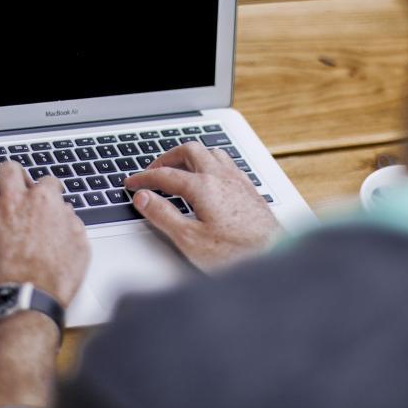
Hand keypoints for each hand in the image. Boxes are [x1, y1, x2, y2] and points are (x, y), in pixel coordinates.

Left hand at [0, 162, 89, 306]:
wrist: (27, 300)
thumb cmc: (55, 278)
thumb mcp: (80, 246)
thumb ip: (72, 222)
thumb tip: (66, 213)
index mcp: (44, 201)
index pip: (47, 180)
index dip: (52, 189)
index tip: (51, 196)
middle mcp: (15, 201)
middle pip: (10, 169)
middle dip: (16, 175)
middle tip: (20, 186)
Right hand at [124, 142, 280, 271]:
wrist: (275, 256)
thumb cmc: (236, 253)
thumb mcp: (189, 239)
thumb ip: (163, 215)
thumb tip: (143, 198)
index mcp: (203, 186)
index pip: (165, 174)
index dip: (144, 178)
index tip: (132, 183)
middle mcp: (221, 176)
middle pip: (189, 151)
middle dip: (167, 157)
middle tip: (153, 170)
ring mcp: (238, 181)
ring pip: (210, 152)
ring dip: (191, 156)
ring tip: (179, 168)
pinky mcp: (249, 189)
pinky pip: (226, 163)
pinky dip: (209, 163)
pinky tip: (210, 178)